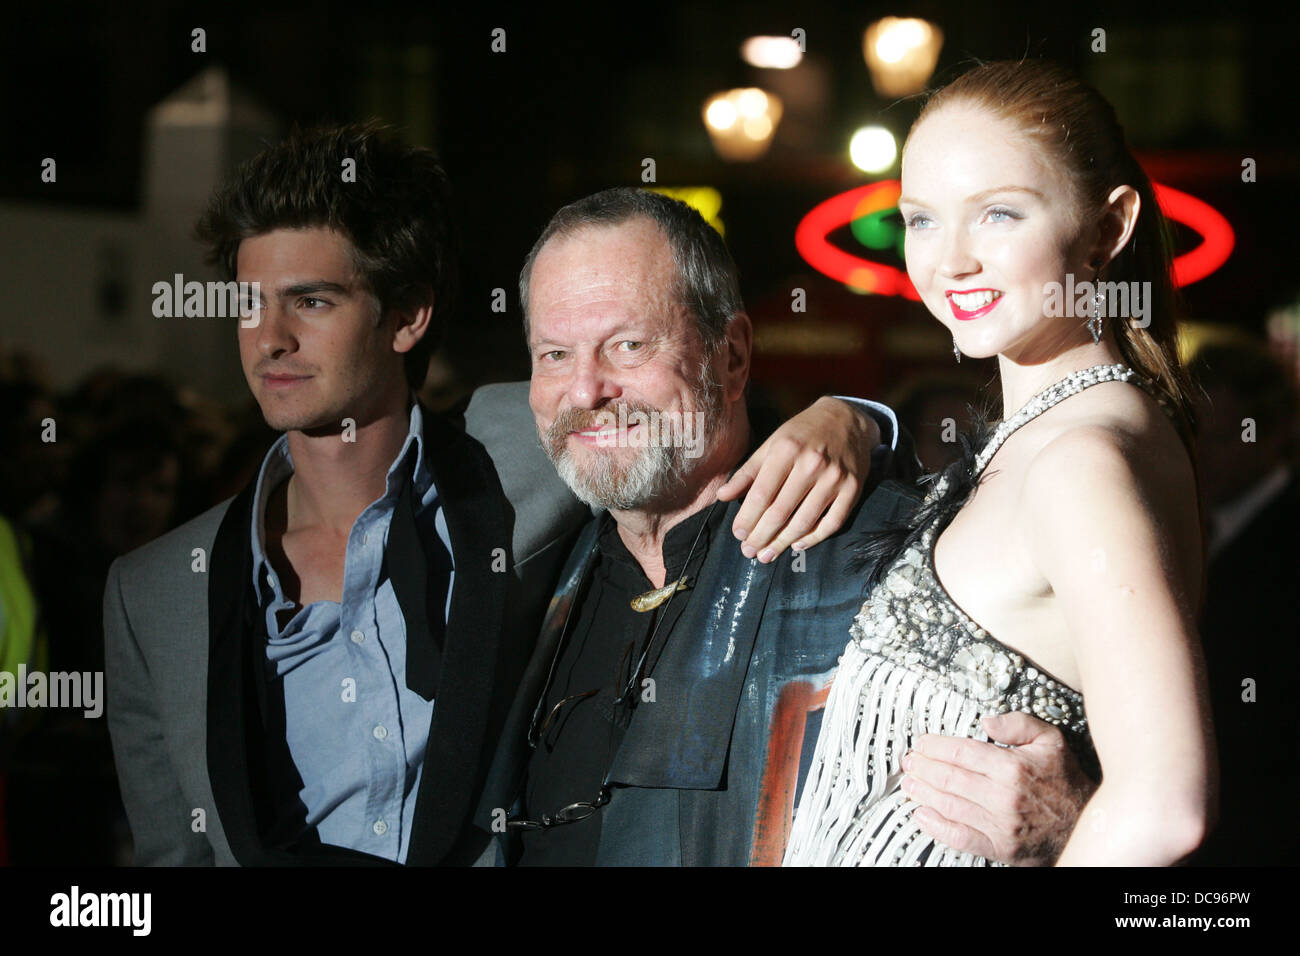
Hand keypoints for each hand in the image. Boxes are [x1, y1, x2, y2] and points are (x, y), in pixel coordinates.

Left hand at [716, 396, 879, 561]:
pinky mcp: (853, 488)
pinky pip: (833, 522)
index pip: (761, 494)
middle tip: (749, 552)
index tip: (738, 534)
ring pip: (805, 521)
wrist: (846, 419)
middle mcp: (811, 464)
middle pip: (781, 511)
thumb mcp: (771, 444)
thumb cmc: (802, 433)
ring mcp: (835, 477)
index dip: (747, 518)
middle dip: (761, 536)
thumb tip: (722, 497)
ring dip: (783, 543)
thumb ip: (747, 472)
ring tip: (767, 555)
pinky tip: (797, 545)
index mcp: (786, 450)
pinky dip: (814, 538)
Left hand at [899, 712, 1096, 864]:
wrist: (1086, 824)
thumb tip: (986, 722)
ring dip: (923, 792)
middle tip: (909, 761)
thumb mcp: (1051, 741)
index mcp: (1012, 768)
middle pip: (949, 778)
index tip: (922, 743)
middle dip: (923, 767)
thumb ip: (1018, 724)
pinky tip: (921, 814)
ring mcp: (1000, 825)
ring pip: (949, 805)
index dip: (935, 746)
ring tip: (909, 782)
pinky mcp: (999, 847)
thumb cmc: (1065, 781)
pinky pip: (959, 836)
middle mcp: (1003, 797)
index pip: (961, 753)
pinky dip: (936, 826)